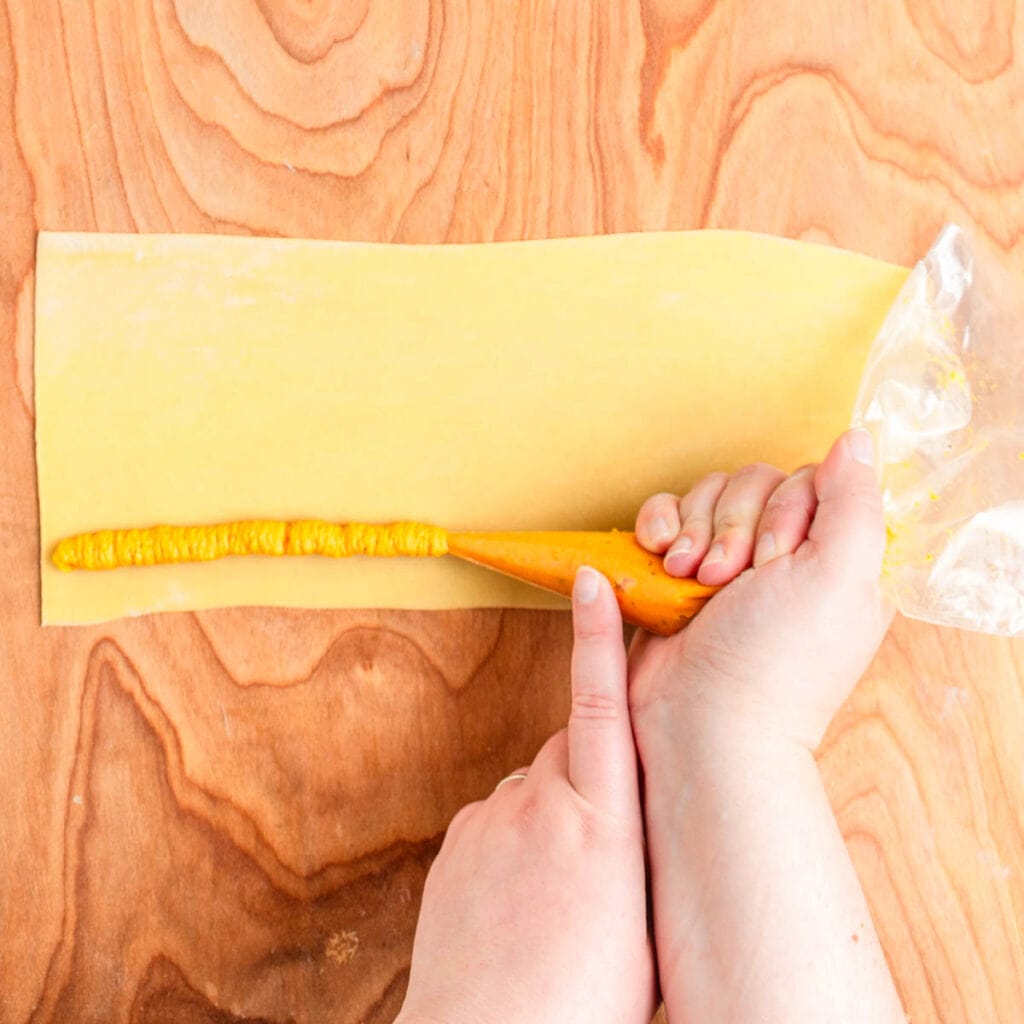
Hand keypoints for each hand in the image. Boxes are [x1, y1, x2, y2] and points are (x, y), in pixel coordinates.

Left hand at [397, 568, 655, 1023]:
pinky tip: (520, 900)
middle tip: (603, 848)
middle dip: (589, 777)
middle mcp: (540, 805)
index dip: (599, 636)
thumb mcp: (642, 924)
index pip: (601, 705)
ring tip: (559, 896)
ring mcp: (489, 821)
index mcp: (602, 823)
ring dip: (550, 820)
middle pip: (568, 755)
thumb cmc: (585, 1003)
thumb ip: (636, 851)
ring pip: (533, 793)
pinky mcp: (456, 843)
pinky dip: (514, 843)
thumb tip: (631, 828)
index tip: (592, 580)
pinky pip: (497, 821)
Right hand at [628, 429, 892, 750]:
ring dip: (693, 528)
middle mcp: (784, 555)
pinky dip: (657, 525)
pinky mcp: (677, 568)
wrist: (699, 722)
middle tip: (725, 579)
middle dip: (734, 526)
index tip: (775, 562)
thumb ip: (855, 501)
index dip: (785, 509)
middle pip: (755, 481)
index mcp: (836, 557)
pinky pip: (665, 512)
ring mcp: (727, 560)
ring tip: (689, 579)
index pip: (811, 479)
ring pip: (709, 493)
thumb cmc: (775, 663)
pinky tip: (656, 555)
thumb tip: (856, 436)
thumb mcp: (838, 579)